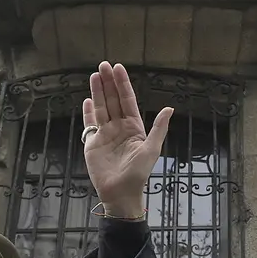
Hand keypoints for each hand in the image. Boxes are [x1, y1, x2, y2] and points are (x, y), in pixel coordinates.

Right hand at [82, 62, 172, 219]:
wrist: (120, 192)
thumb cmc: (138, 173)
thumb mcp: (152, 149)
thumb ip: (159, 128)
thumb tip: (170, 108)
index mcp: (134, 126)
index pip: (127, 100)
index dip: (122, 84)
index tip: (118, 68)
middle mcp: (118, 127)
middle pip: (112, 100)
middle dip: (108, 83)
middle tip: (103, 65)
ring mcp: (105, 134)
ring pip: (100, 108)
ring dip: (97, 92)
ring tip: (94, 75)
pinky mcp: (92, 143)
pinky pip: (89, 124)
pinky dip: (88, 112)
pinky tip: (87, 99)